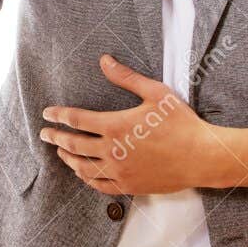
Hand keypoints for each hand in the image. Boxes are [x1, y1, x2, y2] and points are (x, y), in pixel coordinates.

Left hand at [40, 54, 247, 193]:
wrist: (202, 156)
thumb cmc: (181, 122)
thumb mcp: (155, 92)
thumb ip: (126, 77)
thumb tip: (104, 60)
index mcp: (115, 126)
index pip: (77, 120)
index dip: (58, 116)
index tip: (47, 113)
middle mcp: (112, 151)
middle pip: (73, 145)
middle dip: (56, 138)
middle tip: (45, 134)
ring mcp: (120, 171)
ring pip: (83, 168)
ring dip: (68, 160)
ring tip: (60, 153)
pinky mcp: (129, 186)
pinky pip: (100, 185)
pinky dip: (87, 178)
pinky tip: (83, 173)